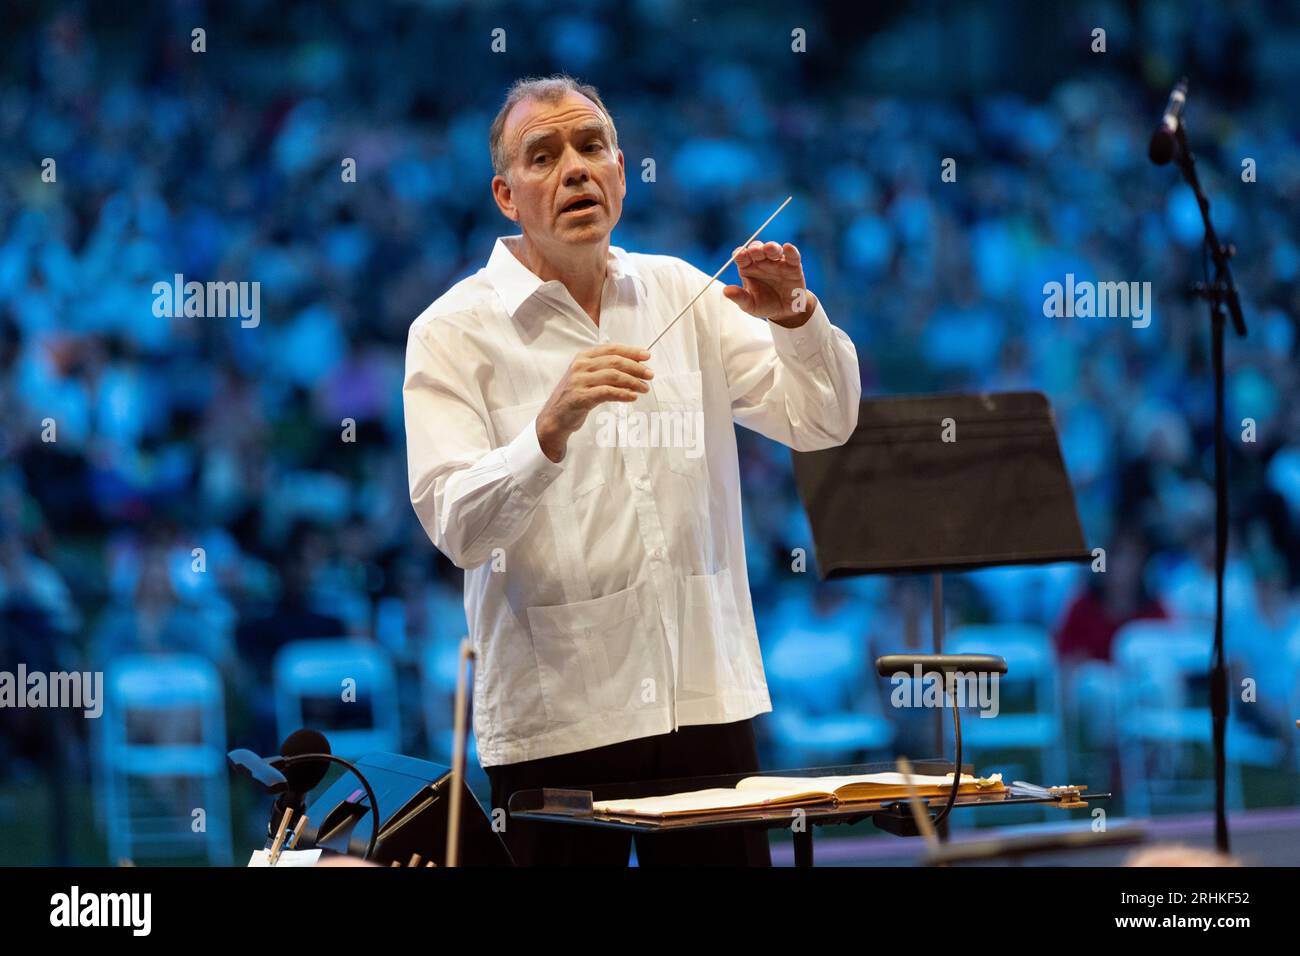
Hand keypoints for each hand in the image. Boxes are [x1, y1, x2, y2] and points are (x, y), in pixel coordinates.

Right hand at [536, 344, 652, 461]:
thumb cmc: (575, 396)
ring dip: (633, 382)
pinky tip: (632, 397)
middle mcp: (580, 366)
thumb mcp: (588, 377)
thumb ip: (606, 369)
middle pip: (615, 361)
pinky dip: (623, 394)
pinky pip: (607, 392)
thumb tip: (635, 366)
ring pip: (613, 376)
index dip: (631, 351)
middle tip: (650, 374)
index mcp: (583, 357)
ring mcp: (579, 381)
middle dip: (636, 367)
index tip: (647, 356)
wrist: (555, 417)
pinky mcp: (581, 397)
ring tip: (644, 388)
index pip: (611, 349)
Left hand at [723, 240, 817, 327]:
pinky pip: (792, 256)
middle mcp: (761, 261)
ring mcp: (777, 262)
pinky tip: (788, 248)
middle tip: (754, 251)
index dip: (740, 254)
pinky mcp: (793, 266)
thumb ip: (739, 297)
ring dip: (771, 247)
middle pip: (757, 249)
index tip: (739, 256)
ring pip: (774, 249)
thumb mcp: (749, 304)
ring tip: (769, 249)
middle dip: (755, 248)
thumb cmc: (763, 305)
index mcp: (748, 267)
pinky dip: (791, 251)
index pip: (741, 256)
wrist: (784, 312)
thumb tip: (726, 291)